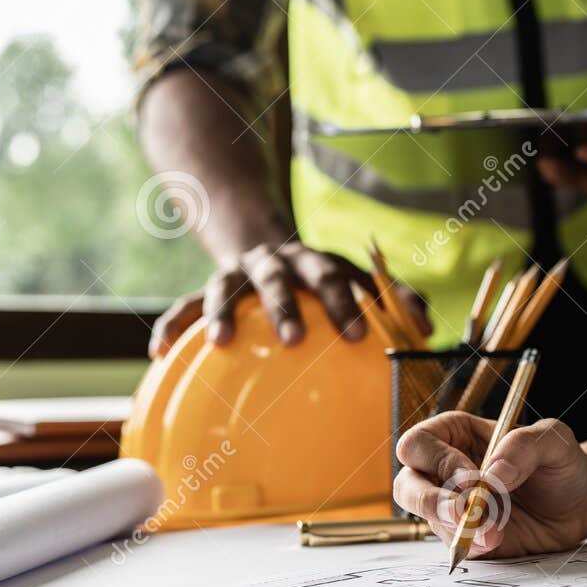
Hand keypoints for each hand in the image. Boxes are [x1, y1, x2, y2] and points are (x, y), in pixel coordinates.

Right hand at [148, 240, 429, 357]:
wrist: (257, 233)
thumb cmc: (319, 275)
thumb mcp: (356, 276)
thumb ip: (394, 299)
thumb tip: (428, 329)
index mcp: (314, 261)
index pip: (335, 276)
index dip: (347, 303)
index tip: (359, 336)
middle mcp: (273, 262)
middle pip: (279, 277)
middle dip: (286, 306)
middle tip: (295, 339)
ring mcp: (236, 272)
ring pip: (224, 286)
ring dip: (222, 311)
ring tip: (220, 341)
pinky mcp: (205, 286)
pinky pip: (180, 305)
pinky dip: (170, 326)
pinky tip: (158, 353)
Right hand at [393, 412, 586, 558]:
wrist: (581, 504)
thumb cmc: (561, 463)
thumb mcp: (554, 441)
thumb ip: (524, 446)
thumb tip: (493, 474)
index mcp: (455, 435)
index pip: (419, 444)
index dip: (438, 460)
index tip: (473, 477)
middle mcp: (445, 471)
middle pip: (408, 485)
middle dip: (431, 501)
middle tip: (464, 512)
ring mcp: (453, 507)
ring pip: (429, 519)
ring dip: (457, 527)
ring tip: (495, 531)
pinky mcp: (466, 537)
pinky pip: (452, 545)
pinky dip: (471, 546)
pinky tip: (497, 540)